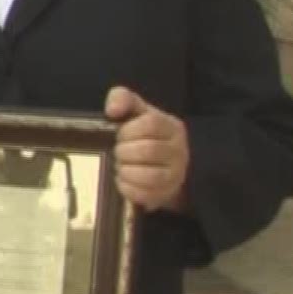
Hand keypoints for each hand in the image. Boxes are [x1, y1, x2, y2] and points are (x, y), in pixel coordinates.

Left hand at [104, 86, 189, 212]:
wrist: (157, 164)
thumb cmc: (141, 134)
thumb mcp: (134, 111)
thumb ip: (122, 99)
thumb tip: (112, 109)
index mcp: (171, 127)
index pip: (151, 124)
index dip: (129, 130)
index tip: (119, 135)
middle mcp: (179, 150)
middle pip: (149, 150)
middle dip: (124, 152)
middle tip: (116, 152)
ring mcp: (176, 175)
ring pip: (149, 176)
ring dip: (126, 171)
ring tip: (119, 166)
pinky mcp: (166, 193)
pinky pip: (146, 194)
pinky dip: (127, 188)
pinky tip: (121, 180)